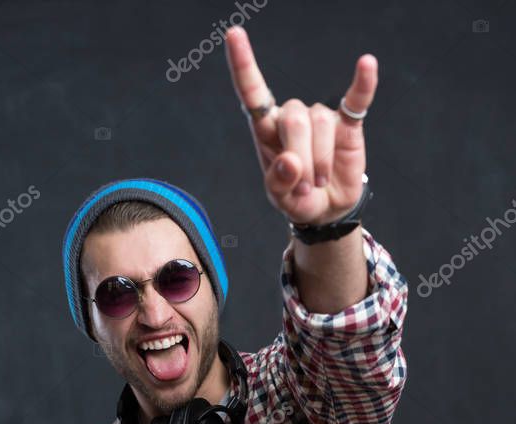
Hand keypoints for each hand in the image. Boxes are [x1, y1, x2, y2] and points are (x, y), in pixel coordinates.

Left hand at [224, 25, 376, 225]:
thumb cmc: (297, 197)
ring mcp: (321, 117)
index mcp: (267, 129)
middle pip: (294, 119)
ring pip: (320, 125)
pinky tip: (367, 65)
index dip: (243, 65)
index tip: (234, 35)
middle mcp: (292, 116)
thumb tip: (290, 161)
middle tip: (304, 187)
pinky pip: (356, 99)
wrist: (326, 209)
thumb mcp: (280, 199)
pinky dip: (363, 83)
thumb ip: (278, 183)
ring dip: (320, 162)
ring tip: (319, 182)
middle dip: (300, 160)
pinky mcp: (348, 122)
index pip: (252, 92)